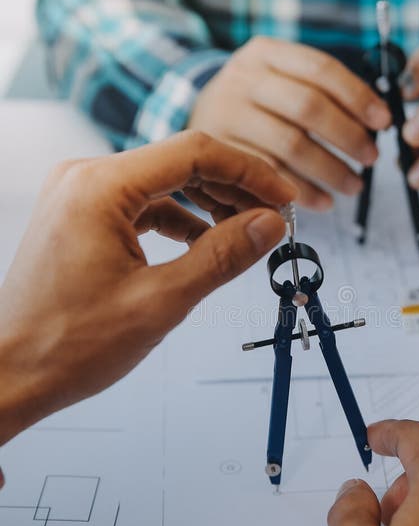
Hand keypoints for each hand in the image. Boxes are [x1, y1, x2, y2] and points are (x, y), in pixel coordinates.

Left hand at [0, 131, 294, 443]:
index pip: (194, 152)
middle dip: (233, 188)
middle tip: (274, 217)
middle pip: (180, 162)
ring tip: (247, 231)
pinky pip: (142, 204)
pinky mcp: (81, 216)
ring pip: (163, 183)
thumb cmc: (67, 345)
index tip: (284, 197)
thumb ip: (221, 256)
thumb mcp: (160, 302)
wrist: (11, 372)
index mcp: (99, 187)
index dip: (249, 172)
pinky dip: (178, 219)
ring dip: (208, 203)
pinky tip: (204, 242)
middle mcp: (85, 178)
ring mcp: (80, 195)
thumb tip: (269, 225)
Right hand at [189, 37, 390, 209]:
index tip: (383, 122)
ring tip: (354, 185)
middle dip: (348, 136)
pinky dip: (303, 192)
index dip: (358, 97)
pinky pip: (270, 176)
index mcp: (265, 53)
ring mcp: (227, 116)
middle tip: (371, 158)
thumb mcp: (280, 76)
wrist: (195, 112)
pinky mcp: (221, 154)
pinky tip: (325, 201)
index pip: (321, 69)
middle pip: (307, 108)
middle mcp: (242, 80)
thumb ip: (323, 90)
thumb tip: (378, 120)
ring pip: (290, 146)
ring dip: (330, 170)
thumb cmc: (258, 99)